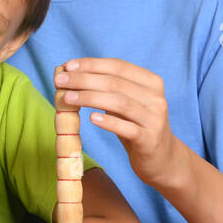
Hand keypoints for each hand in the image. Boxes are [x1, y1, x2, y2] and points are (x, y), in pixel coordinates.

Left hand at [54, 58, 179, 186]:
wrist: (162, 158)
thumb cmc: (137, 125)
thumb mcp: (127, 103)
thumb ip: (108, 88)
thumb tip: (72, 74)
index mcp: (151, 82)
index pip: (118, 66)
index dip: (92, 64)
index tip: (68, 65)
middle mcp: (156, 98)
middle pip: (115, 83)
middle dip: (84, 79)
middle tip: (60, 80)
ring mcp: (155, 119)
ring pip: (119, 103)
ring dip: (90, 98)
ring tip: (67, 97)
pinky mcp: (150, 140)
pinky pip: (127, 128)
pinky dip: (108, 122)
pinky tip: (91, 118)